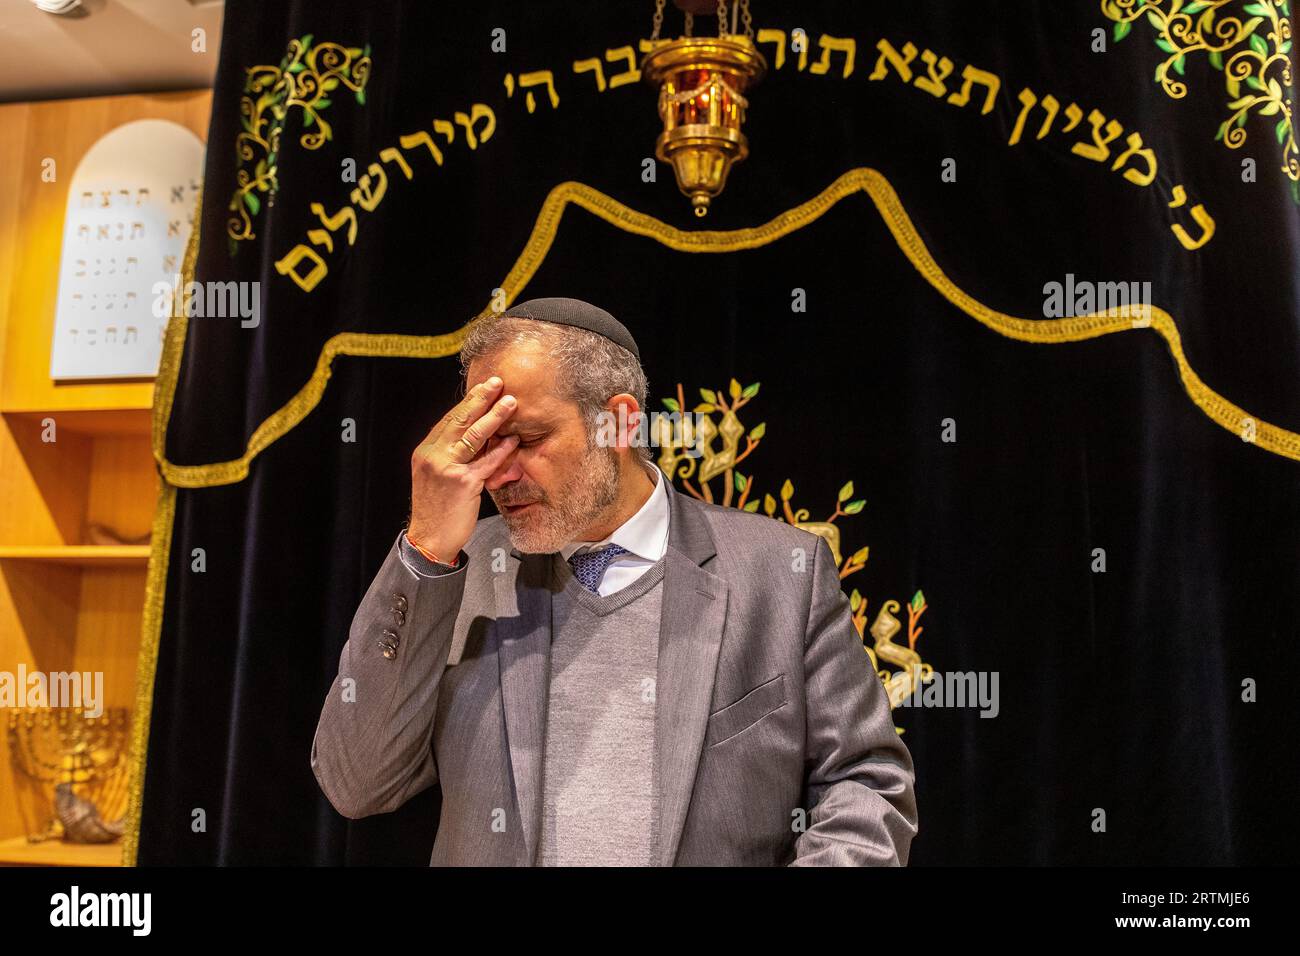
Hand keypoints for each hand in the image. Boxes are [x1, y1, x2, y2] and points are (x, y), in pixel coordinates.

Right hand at [407, 375, 518, 560]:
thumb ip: (451, 455)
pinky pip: (486, 462)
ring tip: (510, 402)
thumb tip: (475, 435)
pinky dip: (501, 449)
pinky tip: (513, 438)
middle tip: (497, 382)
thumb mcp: (436, 476)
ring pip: (473, 436)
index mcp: (426, 451)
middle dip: (480, 399)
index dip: (468, 402)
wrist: (430, 539)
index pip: (449, 420)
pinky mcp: (463, 483)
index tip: (483, 388)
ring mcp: (447, 468)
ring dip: (494, 416)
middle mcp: (433, 456)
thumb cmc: (437, 509)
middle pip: (460, 420)